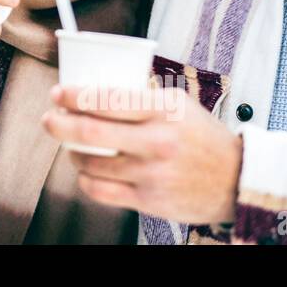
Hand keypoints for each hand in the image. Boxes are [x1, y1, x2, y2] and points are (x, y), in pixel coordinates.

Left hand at [41, 84, 242, 224]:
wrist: (237, 180)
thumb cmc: (202, 136)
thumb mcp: (179, 105)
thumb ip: (143, 96)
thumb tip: (96, 86)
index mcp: (163, 110)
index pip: (106, 98)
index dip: (73, 95)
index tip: (57, 94)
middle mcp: (157, 141)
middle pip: (90, 131)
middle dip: (59, 123)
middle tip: (48, 118)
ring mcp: (152, 173)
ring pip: (91, 163)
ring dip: (72, 154)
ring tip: (70, 147)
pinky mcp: (150, 201)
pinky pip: (102, 192)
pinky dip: (86, 180)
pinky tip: (86, 173)